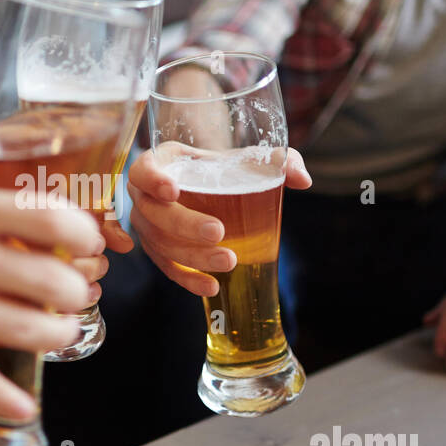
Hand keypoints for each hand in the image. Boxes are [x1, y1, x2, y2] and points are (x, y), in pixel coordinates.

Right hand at [0, 184, 100, 420]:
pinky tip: (26, 403)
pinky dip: (10, 397)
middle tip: (75, 295)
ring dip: (58, 335)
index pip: (51, 217)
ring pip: (31, 329)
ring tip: (59, 332)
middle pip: (53, 279)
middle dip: (76, 292)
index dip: (84, 234)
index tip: (89, 246)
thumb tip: (50, 227)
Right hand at [126, 147, 311, 296]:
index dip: (152, 180)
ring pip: (160, 244)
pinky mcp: (158, 252)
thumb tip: (302, 179)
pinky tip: (212, 286)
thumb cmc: (226, 169)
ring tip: (228, 261)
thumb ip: (278, 161)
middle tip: (218, 232)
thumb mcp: (249, 159)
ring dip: (192, 256)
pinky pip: (168, 268)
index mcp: (162, 164)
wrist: (212, 189)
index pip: (142, 170)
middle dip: (183, 225)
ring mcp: (148, 227)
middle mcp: (146, 196)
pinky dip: (188, 279)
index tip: (173, 190)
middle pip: (152, 213)